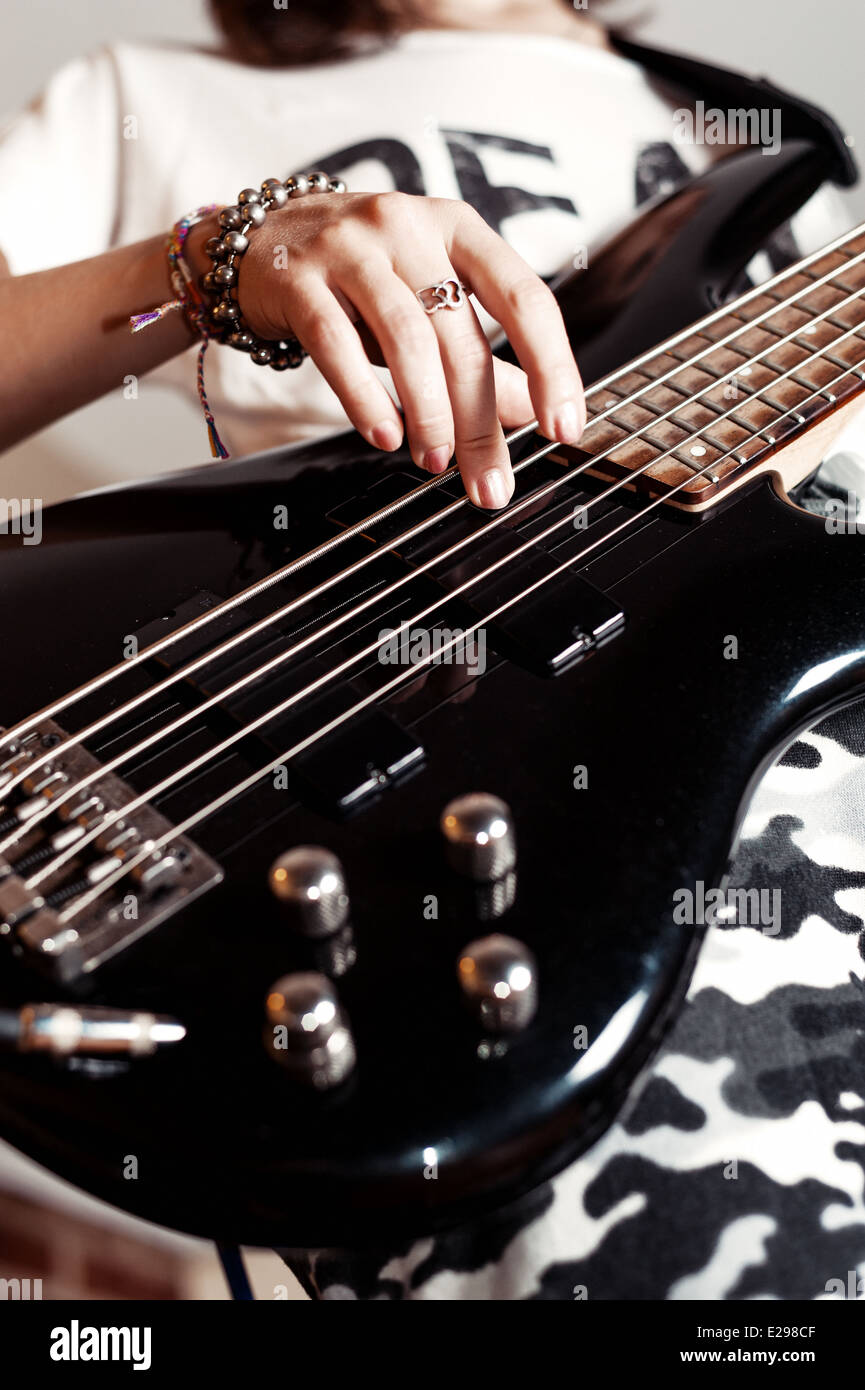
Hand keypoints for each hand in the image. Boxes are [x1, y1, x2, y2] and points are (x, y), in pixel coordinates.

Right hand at [209, 192, 585, 508]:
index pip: (524, 297)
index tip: (563, 426)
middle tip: (490, 480)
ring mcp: (350, 247)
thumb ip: (480, 356)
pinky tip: (384, 436)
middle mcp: (409, 226)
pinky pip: (336, 343)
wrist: (261, 241)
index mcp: (458, 229)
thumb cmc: (361, 278)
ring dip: (428, 412)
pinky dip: (365, 397)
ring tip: (435, 461)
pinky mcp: (298, 277)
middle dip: (480, 420)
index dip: (551, 365)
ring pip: (406, 338)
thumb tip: (529, 412)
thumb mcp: (429, 304)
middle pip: (460, 334)